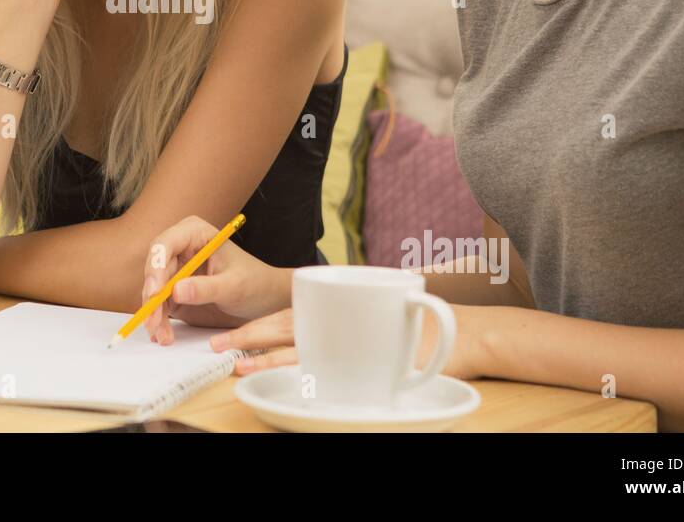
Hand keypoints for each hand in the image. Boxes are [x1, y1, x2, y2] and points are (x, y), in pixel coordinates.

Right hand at [142, 216, 290, 343]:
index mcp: (195, 234)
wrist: (264, 300)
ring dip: (154, 313)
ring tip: (161, 334)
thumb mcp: (234, 285)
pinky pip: (160, 305)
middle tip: (153, 319)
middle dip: (152, 296)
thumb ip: (206, 288)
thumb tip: (177, 291)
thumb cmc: (255, 283)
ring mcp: (176, 270)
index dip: (156, 267)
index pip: (165, 244)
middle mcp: (181, 249)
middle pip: (154, 269)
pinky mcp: (175, 291)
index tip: (156, 291)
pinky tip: (162, 334)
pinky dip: (159, 320)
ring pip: (153, 290)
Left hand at [213, 304, 484, 379]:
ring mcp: (355, 341)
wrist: (466, 335)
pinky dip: (301, 373)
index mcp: (341, 306)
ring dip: (265, 356)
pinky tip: (282, 378)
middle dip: (249, 336)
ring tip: (236, 362)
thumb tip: (302, 333)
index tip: (231, 333)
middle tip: (218, 345)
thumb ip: (343, 321)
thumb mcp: (375, 316)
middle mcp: (344, 320)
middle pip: (286, 326)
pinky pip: (327, 368)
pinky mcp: (368, 361)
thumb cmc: (418, 326)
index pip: (289, 314)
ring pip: (300, 346)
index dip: (258, 324)